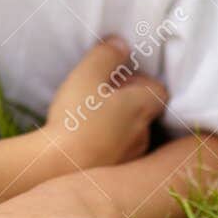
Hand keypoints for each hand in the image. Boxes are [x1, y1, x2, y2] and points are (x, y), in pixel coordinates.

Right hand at [42, 36, 167, 171]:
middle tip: (99, 96)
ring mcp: (130, 158)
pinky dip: (107, 144)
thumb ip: (107, 54)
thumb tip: (122, 42)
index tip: (116, 78)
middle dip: (127, 102)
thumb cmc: (76, 116)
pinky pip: (117, 153)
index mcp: (142, 106)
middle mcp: (144, 133)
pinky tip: (84, 141)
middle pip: (144, 111)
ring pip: (131, 134)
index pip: (158, 89)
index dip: (140, 80)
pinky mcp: (115, 175)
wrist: (59, 167)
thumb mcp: (88, 73)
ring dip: (117, 124)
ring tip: (89, 119)